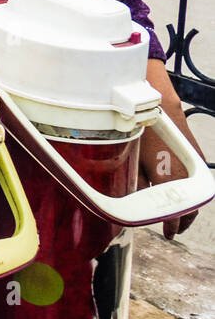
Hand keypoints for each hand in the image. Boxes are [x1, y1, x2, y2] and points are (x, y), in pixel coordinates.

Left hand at [141, 59, 205, 237]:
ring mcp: (189, 151)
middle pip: (190, 199)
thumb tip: (127, 199)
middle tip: (172, 230)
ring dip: (189, 203)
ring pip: (195, 186)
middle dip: (184, 218)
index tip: (167, 232)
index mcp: (164, 166)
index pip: (174, 204)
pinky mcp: (191, 142)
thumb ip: (129, 177)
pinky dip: (190, 185)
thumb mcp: (123, 152)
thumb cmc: (127, 117)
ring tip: (178, 216)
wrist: (146, 86)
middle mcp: (181, 160)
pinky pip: (194, 171)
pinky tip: (181, 189)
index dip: (172, 221)